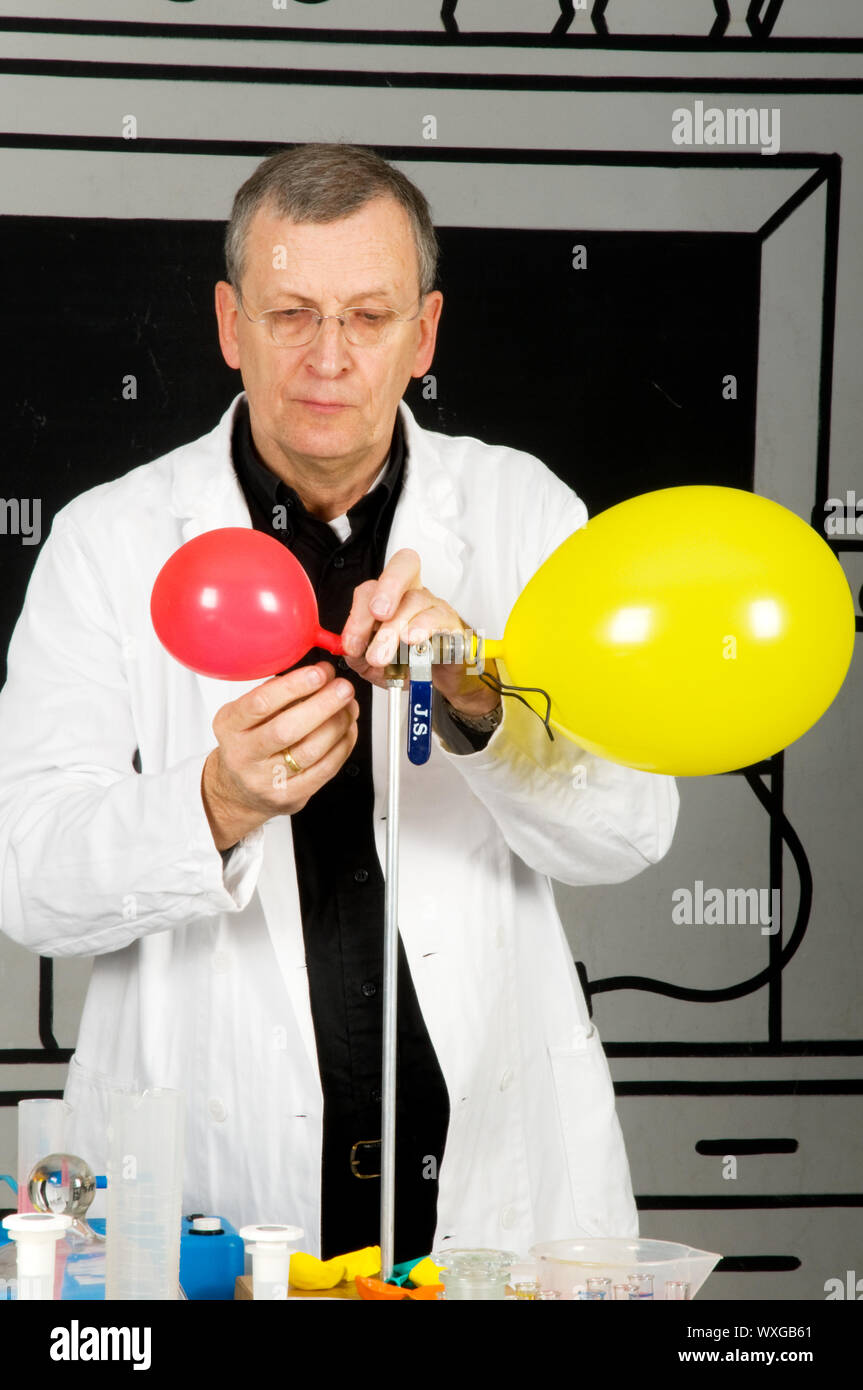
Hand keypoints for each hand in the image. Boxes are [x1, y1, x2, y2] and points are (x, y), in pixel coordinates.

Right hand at [201, 661, 358, 850]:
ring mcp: (266, 780)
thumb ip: (276, 694)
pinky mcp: (288, 797)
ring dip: (338, 724)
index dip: (294, 686)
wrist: (238, 791)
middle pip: (287, 729)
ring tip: (349, 706)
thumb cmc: (247, 743)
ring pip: (310, 751)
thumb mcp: (245, 715)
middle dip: (322, 705)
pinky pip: (324, 770)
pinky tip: (347, 729)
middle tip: (343, 688)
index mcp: (229, 726)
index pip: (260, 703)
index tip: (319, 673)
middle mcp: (243, 755)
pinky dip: (342, 746)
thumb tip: (319, 674)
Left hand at [340, 548, 500, 715]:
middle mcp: (413, 594)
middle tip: (377, 614)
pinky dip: (423, 626)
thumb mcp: (371, 662)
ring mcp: (435, 606)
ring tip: (383, 654)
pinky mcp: (452, 625)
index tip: (352, 643)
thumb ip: (357, 653)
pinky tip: (412, 639)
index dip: (358, 612)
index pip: (372, 588)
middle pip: (404, 565)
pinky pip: (439, 617)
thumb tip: (350, 646)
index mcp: (390, 600)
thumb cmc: (405, 665)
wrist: (435, 683)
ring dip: (395, 628)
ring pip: (416, 600)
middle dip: (388, 587)